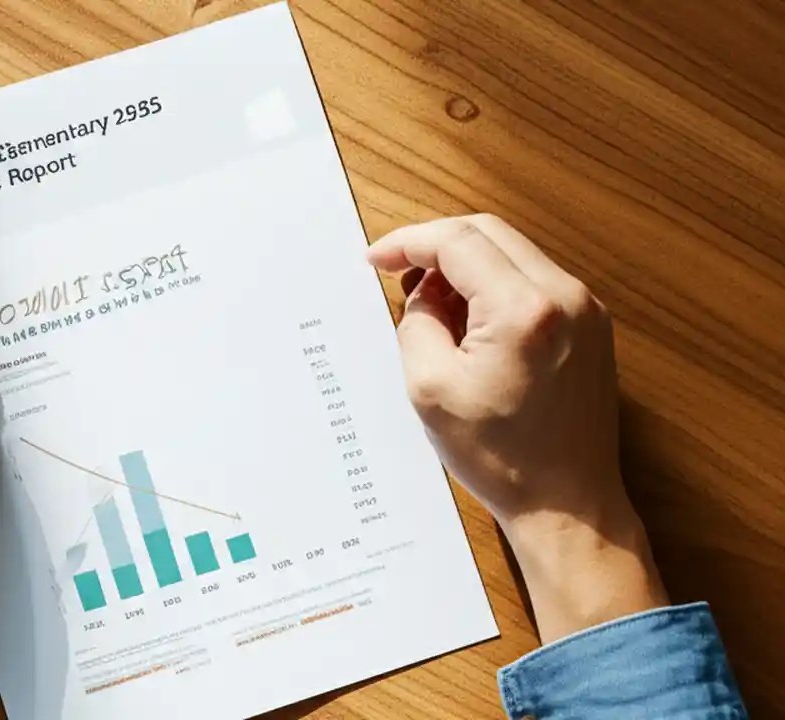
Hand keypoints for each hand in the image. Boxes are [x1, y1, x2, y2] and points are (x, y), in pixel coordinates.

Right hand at [368, 214, 667, 640]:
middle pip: (488, 232)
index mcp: (524, 310)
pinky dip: (494, 284)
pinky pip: (533, 278)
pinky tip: (469, 320)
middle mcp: (564, 297)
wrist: (567, 502)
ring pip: (512, 252)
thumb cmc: (502, 458)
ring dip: (465, 265)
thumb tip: (423, 292)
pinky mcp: (591, 324)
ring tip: (433, 306)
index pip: (457, 242)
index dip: (408, 242)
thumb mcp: (430, 388)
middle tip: (399, 275)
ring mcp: (585, 308)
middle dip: (436, 245)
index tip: (377, 259)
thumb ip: (417, 322)